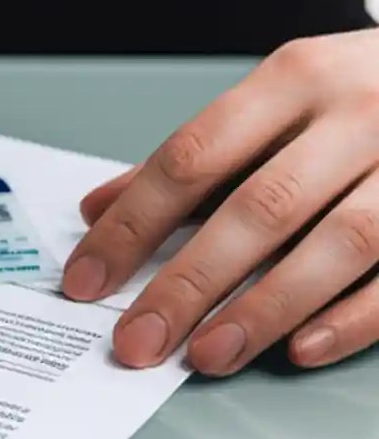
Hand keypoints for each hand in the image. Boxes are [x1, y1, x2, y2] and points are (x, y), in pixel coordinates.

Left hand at [64, 29, 378, 374]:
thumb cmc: (350, 100)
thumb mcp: (271, 107)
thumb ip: (189, 163)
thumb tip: (98, 211)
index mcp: (293, 82)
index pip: (191, 158)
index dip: (132, 225)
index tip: (87, 279)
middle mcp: (355, 116)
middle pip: (259, 208)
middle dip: (188, 282)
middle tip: (138, 338)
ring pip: (338, 244)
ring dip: (263, 308)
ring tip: (206, 355)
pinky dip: (350, 318)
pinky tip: (298, 348)